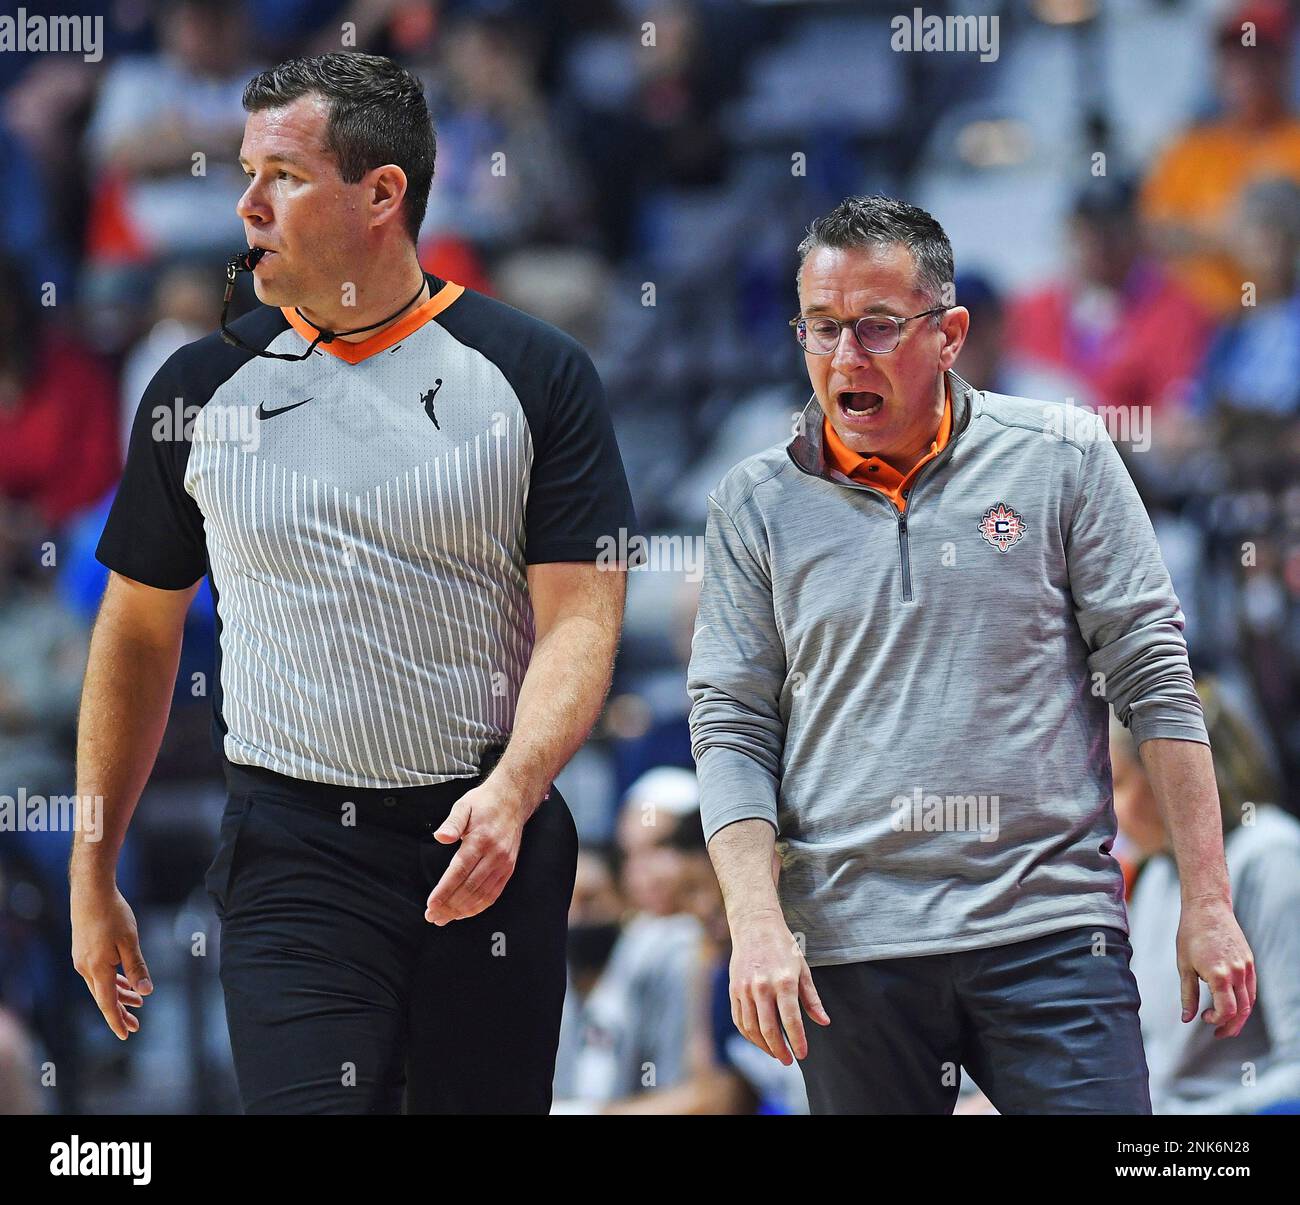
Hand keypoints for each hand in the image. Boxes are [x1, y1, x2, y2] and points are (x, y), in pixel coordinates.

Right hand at [70, 876, 151, 1039]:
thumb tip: (146, 990)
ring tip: (137, 1003)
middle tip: (136, 1026)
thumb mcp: (130, 941)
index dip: (117, 1020)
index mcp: (97, 969)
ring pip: (101, 985)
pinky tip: (124, 982)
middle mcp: (85, 968)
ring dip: (118, 995)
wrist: (90, 892)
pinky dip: (112, 981)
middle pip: (104, 997)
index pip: (107, 1003)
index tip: (126, 1035)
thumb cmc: (113, 914)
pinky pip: (98, 974)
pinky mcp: (83, 951)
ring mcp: (82, 960)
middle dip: (120, 1012)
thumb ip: (137, 967)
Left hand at [424, 779, 534, 924]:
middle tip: (432, 916)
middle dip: (449, 906)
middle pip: (469, 888)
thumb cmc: (485, 803)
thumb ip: (452, 822)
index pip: (459, 871)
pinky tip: (465, 913)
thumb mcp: (464, 805)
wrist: (513, 800)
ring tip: (444, 918)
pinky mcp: (508, 868)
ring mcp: (503, 863)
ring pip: (482, 895)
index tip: (431, 904)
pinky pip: (494, 893)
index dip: (445, 891)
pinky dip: (479, 906)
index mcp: (481, 840)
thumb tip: (441, 837)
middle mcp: (494, 854)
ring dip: (462, 910)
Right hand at [728, 908, 829, 1064]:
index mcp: (783, 982)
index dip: (797, 1041)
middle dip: (780, 1050)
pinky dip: (748, 1035)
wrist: (755, 926)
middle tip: (788, 1061)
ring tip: (775, 1053)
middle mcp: (762, 987)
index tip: (803, 1055)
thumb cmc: (783, 947)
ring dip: (763, 1046)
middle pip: (769, 1029)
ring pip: (752, 1028)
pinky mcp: (733, 989)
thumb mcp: (803, 970)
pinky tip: (759, 1039)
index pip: (791, 1021)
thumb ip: (812, 999)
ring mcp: (745, 989)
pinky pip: (739, 1020)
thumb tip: (824, 1022)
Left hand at [1176, 897, 1255, 1037]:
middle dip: (1231, 1025)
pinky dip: (1244, 1000)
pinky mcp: (1249, 961)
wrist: (1207, 908)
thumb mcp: (1183, 966)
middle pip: (1242, 1010)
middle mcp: (1237, 973)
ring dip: (1240, 1016)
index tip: (1204, 1018)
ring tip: (1226, 1024)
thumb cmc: (1190, 935)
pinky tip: (1233, 1004)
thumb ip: (1187, 995)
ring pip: (1249, 1001)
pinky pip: (1251, 987)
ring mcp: (1246, 967)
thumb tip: (1186, 1019)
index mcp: (1219, 975)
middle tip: (1219, 1034)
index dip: (1216, 1020)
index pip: (1226, 1010)